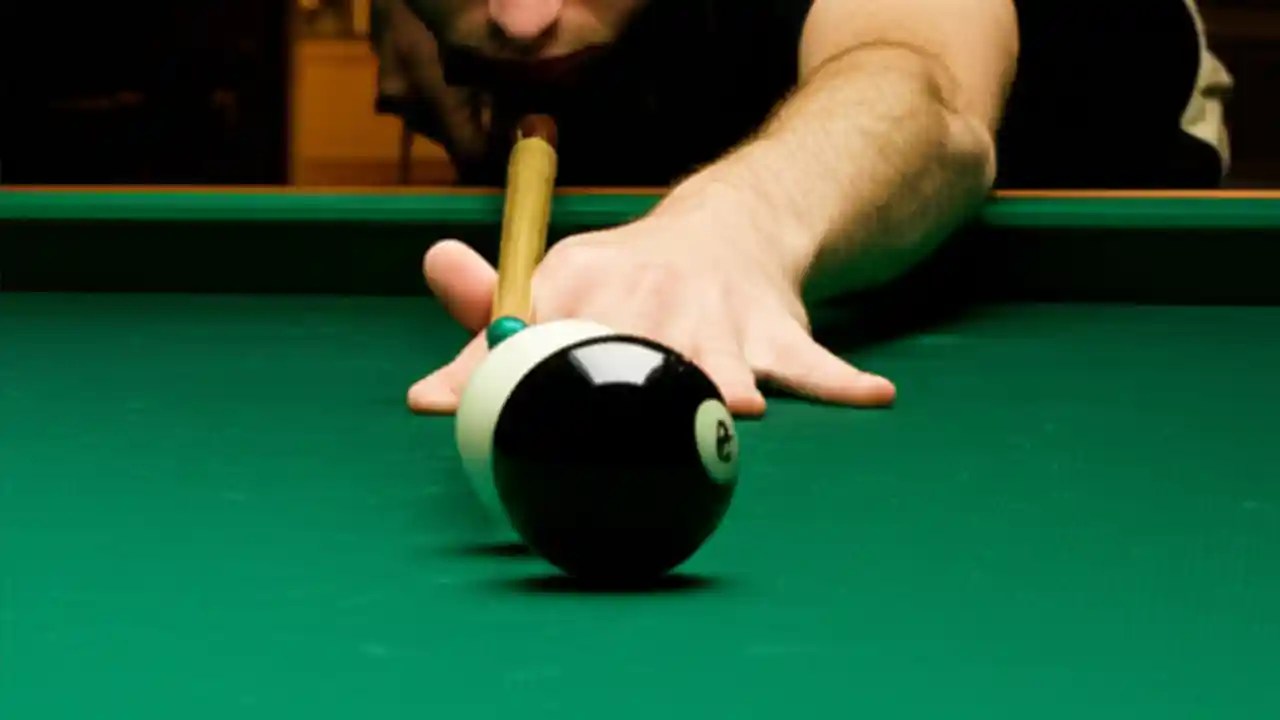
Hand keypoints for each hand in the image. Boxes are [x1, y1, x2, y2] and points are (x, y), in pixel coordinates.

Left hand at [407, 214, 895, 416]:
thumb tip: (419, 400)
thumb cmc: (623, 278)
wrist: (723, 226)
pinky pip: (815, 361)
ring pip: (725, 354)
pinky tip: (875, 398)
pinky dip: (843, 382)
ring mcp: (719, 312)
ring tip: (740, 403)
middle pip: (634, 343)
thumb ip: (484, 335)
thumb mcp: (551, 286)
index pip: (534, 325)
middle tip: (622, 412)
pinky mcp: (775, 329)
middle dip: (632, 374)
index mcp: (586, 281)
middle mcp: (651, 292)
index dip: (497, 364)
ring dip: (731, 378)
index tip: (452, 402)